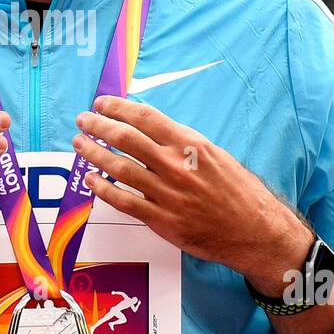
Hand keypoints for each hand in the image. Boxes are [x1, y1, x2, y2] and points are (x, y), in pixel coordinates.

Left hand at [71, 95, 312, 294]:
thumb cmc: (237, 190)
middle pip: (125, 139)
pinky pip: (123, 201)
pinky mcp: (162, 220)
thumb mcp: (214, 154)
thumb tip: (150, 128)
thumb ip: (182, 142)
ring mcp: (167, 194)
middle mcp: (175, 165)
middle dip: (98, 126)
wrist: (254, 231)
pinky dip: (103, 189)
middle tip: (82, 120)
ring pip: (119, 168)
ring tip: (80, 144)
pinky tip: (90, 179)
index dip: (118, 107)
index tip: (101, 102)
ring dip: (94, 153)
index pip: (145, 117)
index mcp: (190, 144)